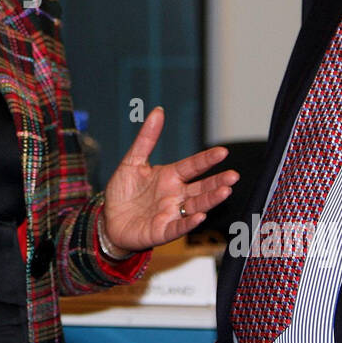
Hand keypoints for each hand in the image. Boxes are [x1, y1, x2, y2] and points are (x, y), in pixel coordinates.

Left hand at [101, 107, 237, 254]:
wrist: (108, 220)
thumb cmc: (123, 192)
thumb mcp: (132, 161)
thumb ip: (146, 138)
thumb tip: (157, 111)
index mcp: (170, 177)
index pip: (192, 166)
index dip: (207, 159)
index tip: (222, 152)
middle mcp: (175, 195)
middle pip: (201, 188)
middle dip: (217, 182)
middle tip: (233, 176)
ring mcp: (171, 214)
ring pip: (195, 206)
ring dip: (210, 200)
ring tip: (225, 191)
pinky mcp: (162, 231)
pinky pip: (178, 227)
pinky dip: (189, 222)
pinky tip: (200, 217)